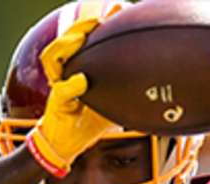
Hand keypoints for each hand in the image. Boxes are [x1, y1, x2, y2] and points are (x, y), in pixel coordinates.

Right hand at [27, 14, 117, 176]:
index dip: (96, 21)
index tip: (116, 9)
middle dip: (82, 24)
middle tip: (102, 16)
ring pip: (55, 56)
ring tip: (83, 35)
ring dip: (69, 44)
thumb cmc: (88, 123)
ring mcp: (59, 84)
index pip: (84, 38)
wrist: (64, 145)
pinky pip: (63, 89)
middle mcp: (66, 72)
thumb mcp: (113, 102)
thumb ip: (124, 88)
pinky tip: (82, 79)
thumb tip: (154, 81)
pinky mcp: (56, 101)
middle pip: (67, 39)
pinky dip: (73, 84)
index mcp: (79, 69)